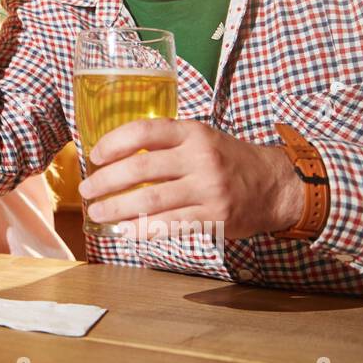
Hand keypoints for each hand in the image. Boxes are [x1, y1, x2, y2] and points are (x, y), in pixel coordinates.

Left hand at [79, 119, 302, 240]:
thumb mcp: (201, 138)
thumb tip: (116, 156)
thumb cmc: (228, 160)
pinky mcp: (215, 217)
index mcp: (193, 133)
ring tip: (98, 212)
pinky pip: (170, 225)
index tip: (94, 156)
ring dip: (117, 208)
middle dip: (106, 181)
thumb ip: (166, 144)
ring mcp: (208, 189)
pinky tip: (125, 231)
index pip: (144, 131)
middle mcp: (200, 158)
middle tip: (86, 189)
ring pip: (151, 201)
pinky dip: (142, 230)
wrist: (275, 185)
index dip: (113, 143)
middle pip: (141, 169)